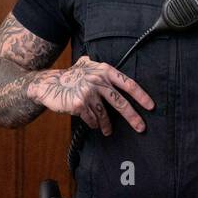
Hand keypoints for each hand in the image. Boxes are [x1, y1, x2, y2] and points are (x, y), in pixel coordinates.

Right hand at [27, 55, 153, 135]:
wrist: (47, 84)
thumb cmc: (70, 76)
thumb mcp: (86, 66)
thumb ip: (100, 68)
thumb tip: (116, 74)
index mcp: (104, 71)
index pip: (127, 84)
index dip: (141, 95)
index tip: (150, 106)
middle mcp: (98, 80)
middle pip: (120, 102)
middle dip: (133, 117)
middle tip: (141, 128)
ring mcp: (88, 92)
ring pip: (104, 114)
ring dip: (107, 125)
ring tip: (107, 131)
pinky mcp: (79, 104)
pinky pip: (91, 119)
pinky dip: (93, 123)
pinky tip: (93, 124)